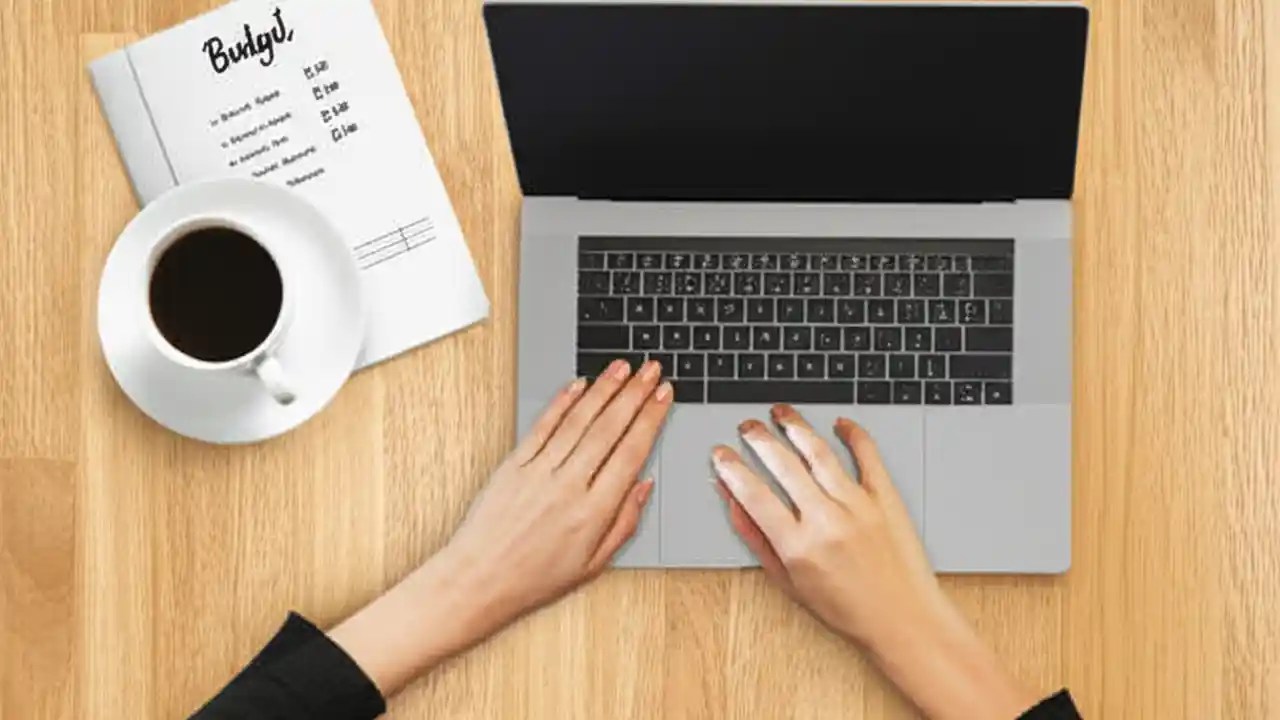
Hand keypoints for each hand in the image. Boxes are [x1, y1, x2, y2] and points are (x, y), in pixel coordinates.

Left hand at [331, 359, 671, 695]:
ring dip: (604, 389)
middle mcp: (567, 486)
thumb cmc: (534, 579)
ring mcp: (538, 472)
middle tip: (651, 370)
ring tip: (623, 368)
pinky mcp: (513, 465)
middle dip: (634, 394)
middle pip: (609, 428)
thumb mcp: (594, 564)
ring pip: (578, 420)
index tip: (664, 396)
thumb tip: (644, 485)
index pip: (631, 452)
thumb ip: (624, 522)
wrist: (478, 581)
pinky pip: (543, 426)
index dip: (651, 419)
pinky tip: (579, 385)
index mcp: (593, 512)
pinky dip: (563, 403)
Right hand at [712, 404, 1037, 719]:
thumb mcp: (788, 581)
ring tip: (780, 413)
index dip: (731, 468)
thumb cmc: (847, 607)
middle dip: (758, 438)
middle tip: (747, 427)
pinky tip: (839, 423)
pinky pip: (867, 455)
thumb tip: (732, 500)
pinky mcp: (886, 498)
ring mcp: (858, 505)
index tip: (721, 454)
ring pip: (819, 452)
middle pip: (783, 463)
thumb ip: (756, 537)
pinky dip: (853, 433)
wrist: (903, 618)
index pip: (753, 494)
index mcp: (797, 546)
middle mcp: (826, 520)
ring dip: (796, 426)